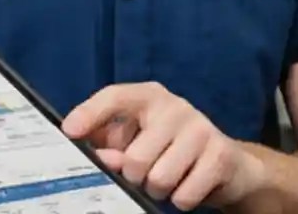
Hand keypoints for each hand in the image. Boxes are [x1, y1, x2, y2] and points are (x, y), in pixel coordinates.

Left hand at [62, 82, 265, 210]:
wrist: (228, 166)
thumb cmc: (170, 151)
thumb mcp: (138, 142)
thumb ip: (111, 147)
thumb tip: (99, 158)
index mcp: (150, 97)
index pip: (116, 96)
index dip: (91, 112)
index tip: (69, 131)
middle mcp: (175, 106)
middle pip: (134, 158)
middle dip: (136, 177)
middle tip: (147, 173)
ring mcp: (201, 128)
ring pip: (159, 179)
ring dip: (160, 190)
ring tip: (169, 179)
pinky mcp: (221, 154)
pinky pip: (184, 194)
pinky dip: (181, 200)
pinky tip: (189, 184)